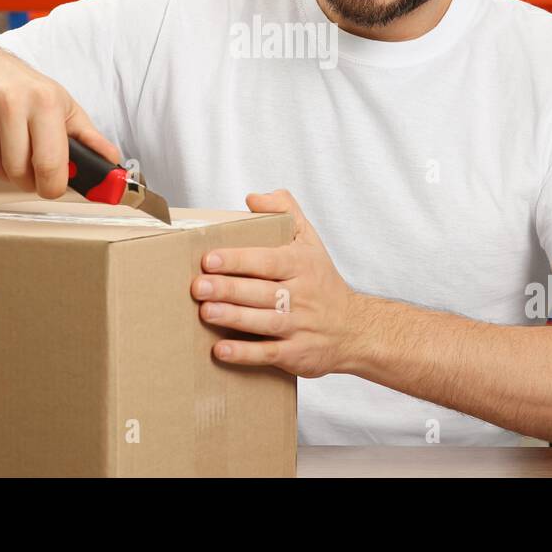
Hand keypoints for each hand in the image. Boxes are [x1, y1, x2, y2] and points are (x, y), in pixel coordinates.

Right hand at [0, 43, 120, 198]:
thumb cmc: (26, 89)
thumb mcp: (63, 106)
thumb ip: (88, 137)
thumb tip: (112, 160)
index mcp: (44, 101)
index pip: (50, 163)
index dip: (53, 186)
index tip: (53, 187)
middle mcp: (10, 103)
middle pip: (19, 172)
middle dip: (28, 180)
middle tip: (30, 168)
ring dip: (5, 170)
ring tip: (10, 148)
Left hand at [191, 189, 364, 377]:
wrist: (354, 328)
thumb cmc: (322, 280)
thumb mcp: (310, 240)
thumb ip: (285, 210)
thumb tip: (252, 198)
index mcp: (302, 265)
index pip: (269, 261)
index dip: (239, 260)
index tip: (210, 259)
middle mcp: (302, 295)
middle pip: (262, 292)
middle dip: (228, 289)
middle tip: (198, 286)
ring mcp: (300, 326)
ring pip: (264, 322)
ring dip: (233, 318)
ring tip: (205, 312)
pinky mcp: (296, 354)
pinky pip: (269, 354)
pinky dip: (244, 354)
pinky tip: (220, 350)